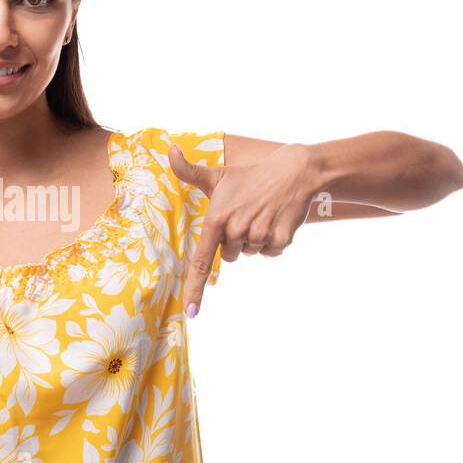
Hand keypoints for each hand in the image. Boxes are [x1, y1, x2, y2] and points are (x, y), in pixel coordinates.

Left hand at [168, 142, 315, 317]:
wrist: (293, 170)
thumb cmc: (249, 176)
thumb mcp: (217, 175)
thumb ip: (188, 171)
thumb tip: (168, 150)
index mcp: (216, 218)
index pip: (202, 261)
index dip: (195, 289)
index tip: (191, 312)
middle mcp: (236, 228)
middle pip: (231, 256)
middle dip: (237, 241)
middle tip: (247, 215)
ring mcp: (259, 233)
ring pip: (251, 253)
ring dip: (256, 239)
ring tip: (263, 214)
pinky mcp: (281, 237)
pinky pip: (272, 252)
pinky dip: (274, 242)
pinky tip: (277, 221)